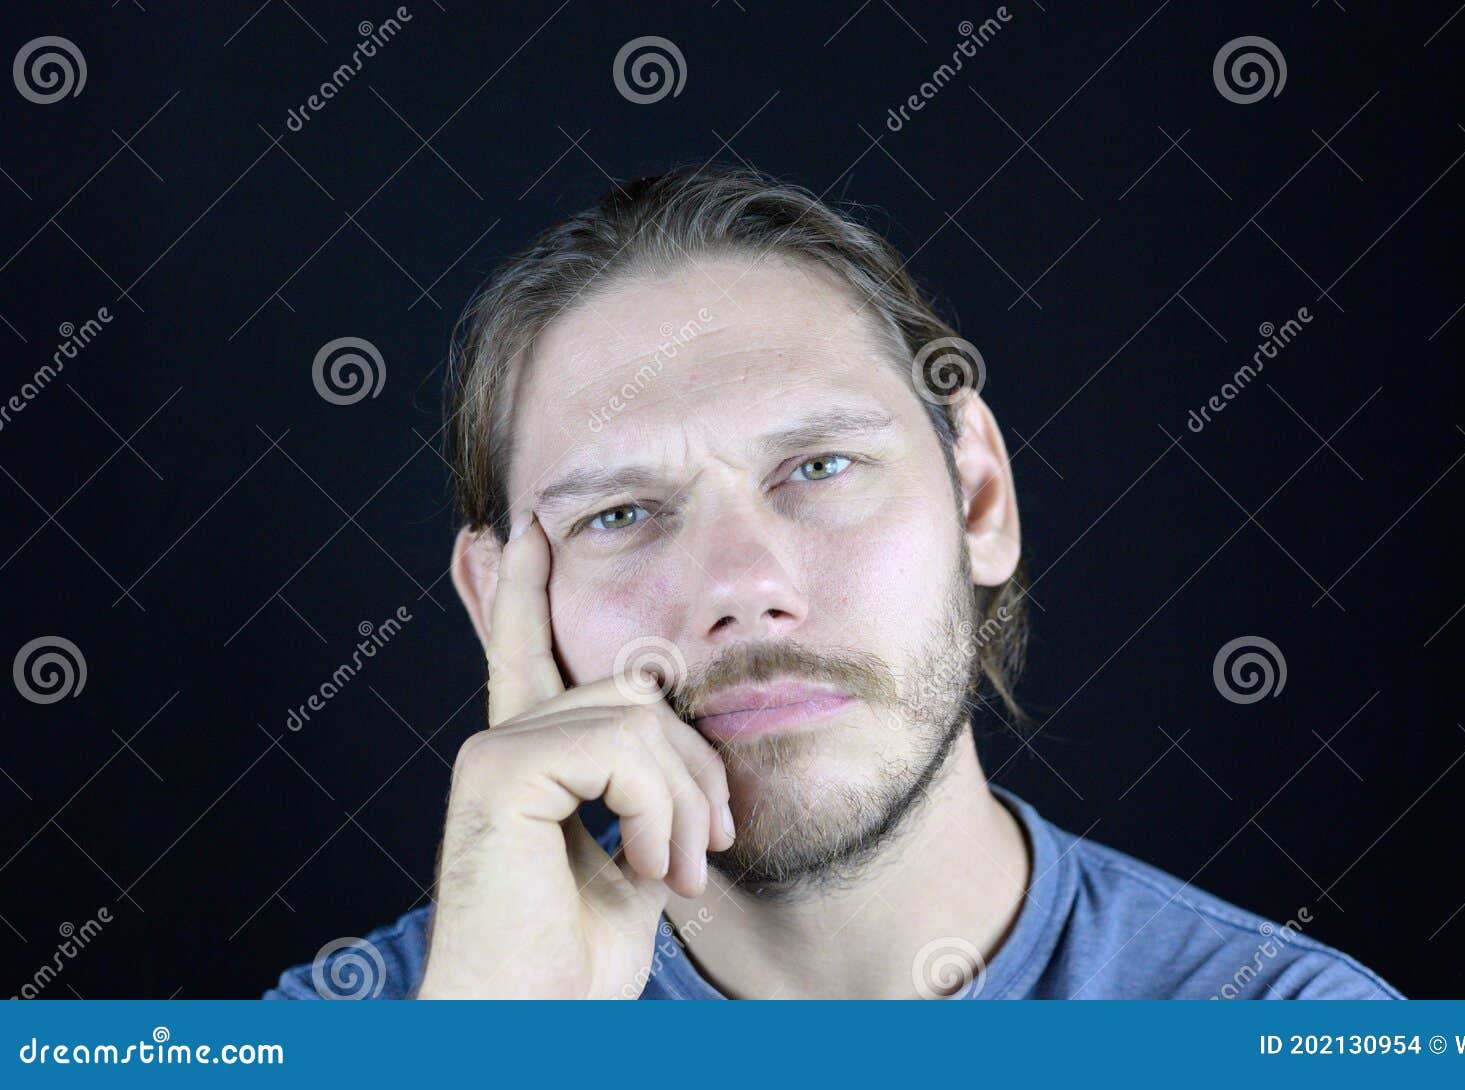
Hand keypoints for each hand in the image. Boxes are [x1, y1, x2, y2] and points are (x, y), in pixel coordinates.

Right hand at [415, 512, 733, 998]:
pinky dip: (659, 810)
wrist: (529, 1030)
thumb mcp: (630, 865)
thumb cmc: (571, 968)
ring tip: (680, 872)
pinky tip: (651, 870)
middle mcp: (502, 746)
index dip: (525, 589)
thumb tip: (681, 749)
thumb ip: (644, 798)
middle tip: (712, 848)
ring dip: (684, 799)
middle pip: (635, 689)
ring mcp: (493, 755)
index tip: (526, 526)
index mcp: (528, 763)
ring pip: (637, 714)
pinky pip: (621, 747)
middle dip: (694, 763)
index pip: (530, 653)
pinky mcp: (497, 774)